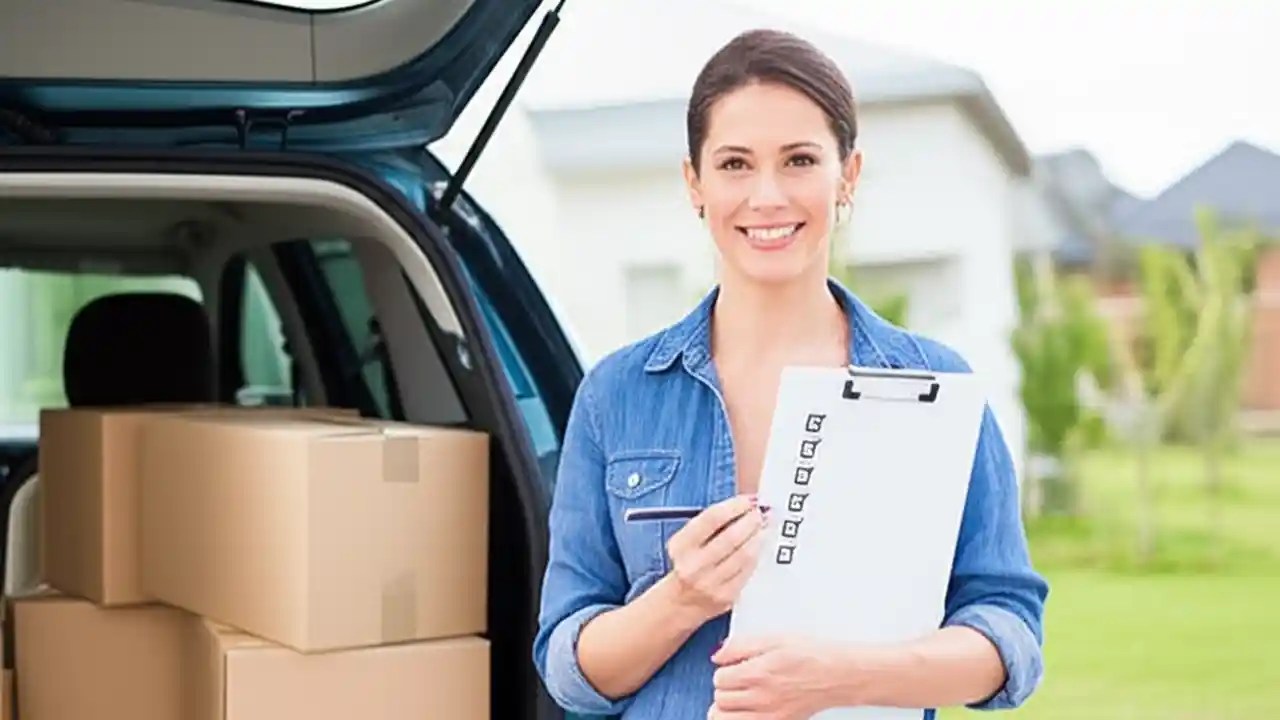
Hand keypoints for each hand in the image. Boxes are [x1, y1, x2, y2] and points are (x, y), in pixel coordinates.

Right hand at [664, 494, 767, 622]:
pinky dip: (757, 555)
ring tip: (764, 527)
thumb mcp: (687, 541)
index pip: (711, 518)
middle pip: (731, 536)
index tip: (749, 500)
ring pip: (744, 555)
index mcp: (682, 546)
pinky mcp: (726, 596)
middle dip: (751, 521)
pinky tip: (760, 547)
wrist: (681, 601)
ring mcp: (711, 583)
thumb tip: (744, 506)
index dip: (734, 506)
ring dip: (759, 537)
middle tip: (762, 513)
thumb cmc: (688, 564)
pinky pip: (748, 571)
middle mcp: (694, 565)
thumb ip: (711, 524)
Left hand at [708, 636, 834, 718]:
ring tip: (738, 698)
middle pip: (719, 700)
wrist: (838, 675)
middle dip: (724, 688)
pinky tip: (747, 710)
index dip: (724, 670)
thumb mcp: (774, 639)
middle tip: (737, 681)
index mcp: (757, 674)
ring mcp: (769, 716)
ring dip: (726, 708)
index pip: (719, 678)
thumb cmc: (811, 655)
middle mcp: (761, 699)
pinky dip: (739, 719)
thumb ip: (740, 646)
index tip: (734, 667)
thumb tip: (717, 655)